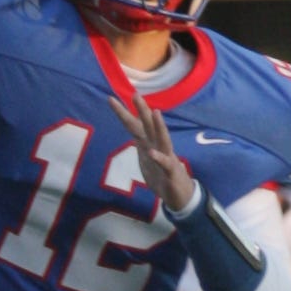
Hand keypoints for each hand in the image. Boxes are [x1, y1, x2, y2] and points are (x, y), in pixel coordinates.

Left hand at [105, 92, 194, 211]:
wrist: (179, 196)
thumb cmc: (161, 177)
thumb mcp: (146, 159)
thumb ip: (141, 144)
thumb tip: (133, 132)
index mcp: (148, 144)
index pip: (133, 125)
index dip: (122, 113)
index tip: (110, 98)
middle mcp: (157, 146)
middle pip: (149, 126)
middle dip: (143, 111)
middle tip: (135, 94)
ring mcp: (166, 157)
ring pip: (163, 139)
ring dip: (159, 126)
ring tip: (156, 112)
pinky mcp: (171, 172)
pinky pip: (165, 163)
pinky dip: (159, 158)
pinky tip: (152, 152)